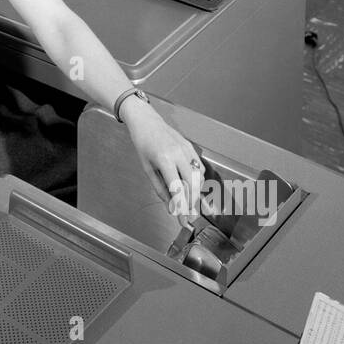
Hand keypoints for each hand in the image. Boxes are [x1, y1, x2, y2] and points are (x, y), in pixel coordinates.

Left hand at [123, 103, 204, 223]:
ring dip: (196, 193)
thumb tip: (170, 206)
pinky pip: (200, 168)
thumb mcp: (147, 169)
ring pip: (199, 178)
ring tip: (190, 203)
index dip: (182, 208)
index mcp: (165, 160)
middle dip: (192, 203)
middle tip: (189, 215)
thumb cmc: (144, 144)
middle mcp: (179, 154)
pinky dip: (198, 180)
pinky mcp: (192, 148)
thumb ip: (160, 189)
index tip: (183, 221)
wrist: (147, 122)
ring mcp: (188, 150)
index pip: (177, 189)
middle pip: (193, 185)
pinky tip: (191, 186)